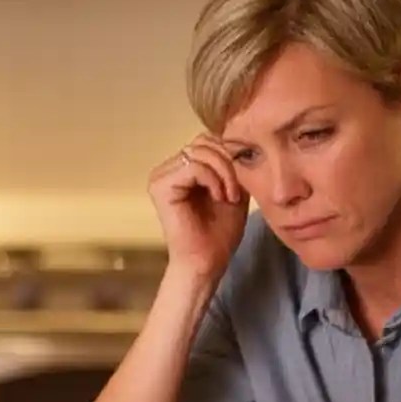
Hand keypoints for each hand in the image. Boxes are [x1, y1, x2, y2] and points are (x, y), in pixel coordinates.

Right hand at [147, 134, 248, 280]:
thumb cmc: (219, 233)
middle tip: (235, 192)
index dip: (229, 155)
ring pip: (199, 151)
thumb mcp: (233, 188)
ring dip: (224, 173)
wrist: (207, 262)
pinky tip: (220, 198)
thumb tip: (236, 139)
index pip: (207, 141)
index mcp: (182, 168)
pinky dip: (214, 179)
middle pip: (203, 142)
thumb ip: (231, 164)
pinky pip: (194, 166)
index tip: (240, 184)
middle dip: (227, 163)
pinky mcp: (160, 186)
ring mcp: (161, 177)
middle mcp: (168, 169)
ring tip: (229, 196)